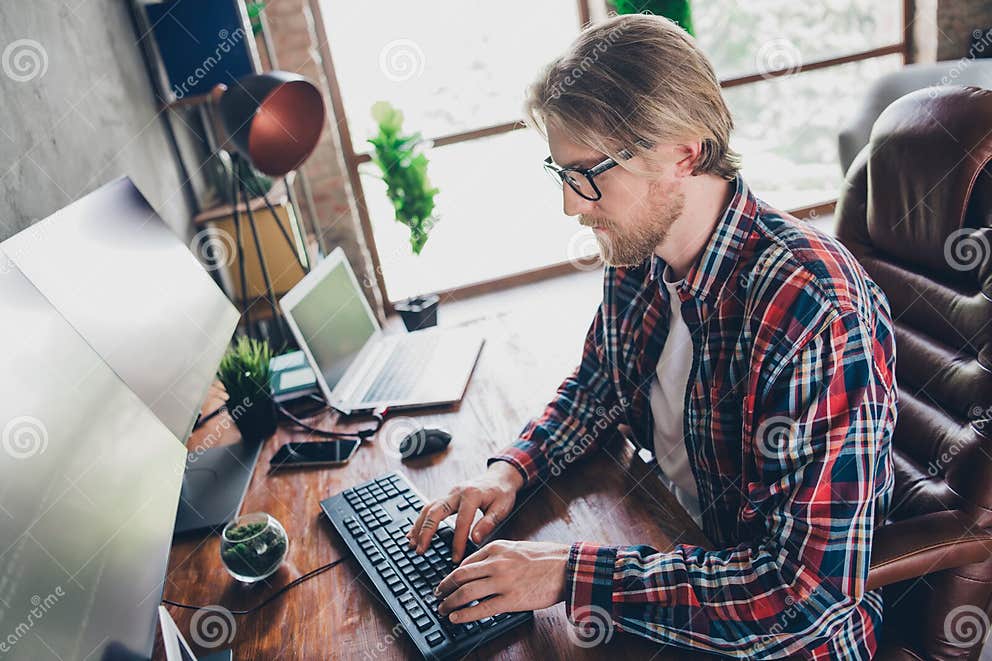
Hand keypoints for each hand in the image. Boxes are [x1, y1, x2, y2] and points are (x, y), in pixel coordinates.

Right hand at [407, 461, 523, 562]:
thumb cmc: (502, 493)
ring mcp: (449, 493)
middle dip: (426, 532)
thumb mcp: (502, 508)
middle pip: (435, 512)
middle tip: (420, 551)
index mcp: (472, 495)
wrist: (499, 476)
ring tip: (412, 544)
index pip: (461, 522)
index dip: (458, 542)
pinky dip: (420, 520)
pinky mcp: (447, 497)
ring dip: (418, 526)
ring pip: (428, 508)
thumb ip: (488, 523)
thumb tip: (475, 540)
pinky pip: (429, 507)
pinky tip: (414, 533)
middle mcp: (456, 493)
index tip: (455, 558)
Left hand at [434, 540, 569, 622]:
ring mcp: (502, 582)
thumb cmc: (545, 558)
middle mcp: (495, 563)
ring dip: (450, 602)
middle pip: (460, 576)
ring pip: (466, 593)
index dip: (452, 575)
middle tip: (437, 594)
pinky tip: (456, 618)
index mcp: (497, 548)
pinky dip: (465, 615)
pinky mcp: (510, 600)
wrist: (566, 567)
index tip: (447, 582)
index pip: (466, 562)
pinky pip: (481, 609)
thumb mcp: (516, 547)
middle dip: (444, 587)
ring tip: (443, 609)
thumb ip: (496, 555)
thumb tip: (476, 568)